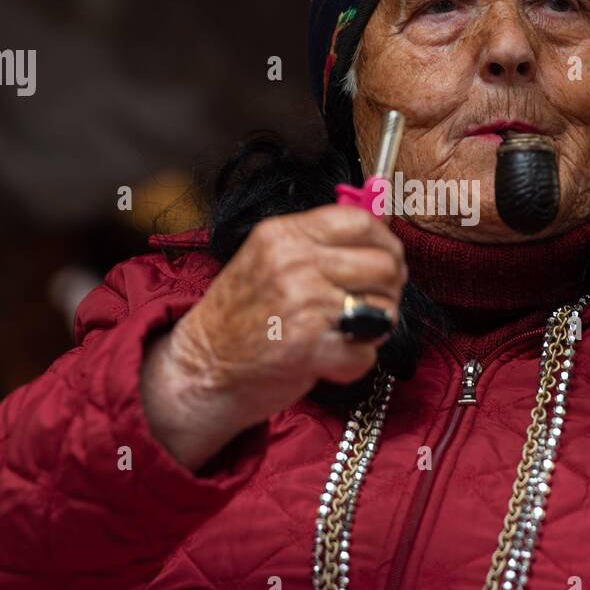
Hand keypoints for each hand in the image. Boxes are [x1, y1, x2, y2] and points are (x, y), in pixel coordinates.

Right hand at [140, 205, 407, 468]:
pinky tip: (327, 360)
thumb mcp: (268, 260)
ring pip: (384, 310)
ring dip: (373, 329)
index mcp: (284, 235)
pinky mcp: (309, 347)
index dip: (386, 243)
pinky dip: (353, 364)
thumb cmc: (240, 317)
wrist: (201, 368)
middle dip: (388, 291)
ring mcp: (302, 303)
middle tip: (367, 308)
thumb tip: (380, 232)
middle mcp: (294, 262)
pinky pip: (366, 353)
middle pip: (384, 265)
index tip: (387, 262)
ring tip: (342, 334)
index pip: (361, 221)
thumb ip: (318, 245)